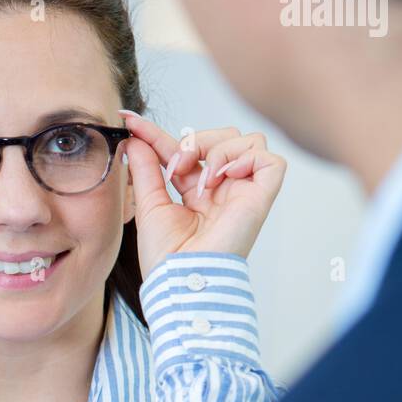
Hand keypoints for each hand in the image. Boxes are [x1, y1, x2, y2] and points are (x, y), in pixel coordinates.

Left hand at [120, 114, 286, 278]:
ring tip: (202, 182)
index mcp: (200, 193)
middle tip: (176, 166)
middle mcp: (225, 189)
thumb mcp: (149, 204)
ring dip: (218, 150)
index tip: (131, 122)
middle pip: (223, 135)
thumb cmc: (167, 257)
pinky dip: (246, 159)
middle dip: (195, 140)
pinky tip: (223, 178)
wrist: (182, 279)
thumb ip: (145, 169)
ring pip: (248, 140)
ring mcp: (244, 192)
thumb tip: (135, 139)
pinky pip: (270, 160)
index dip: (158, 133)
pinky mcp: (261, 198)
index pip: (185, 150)